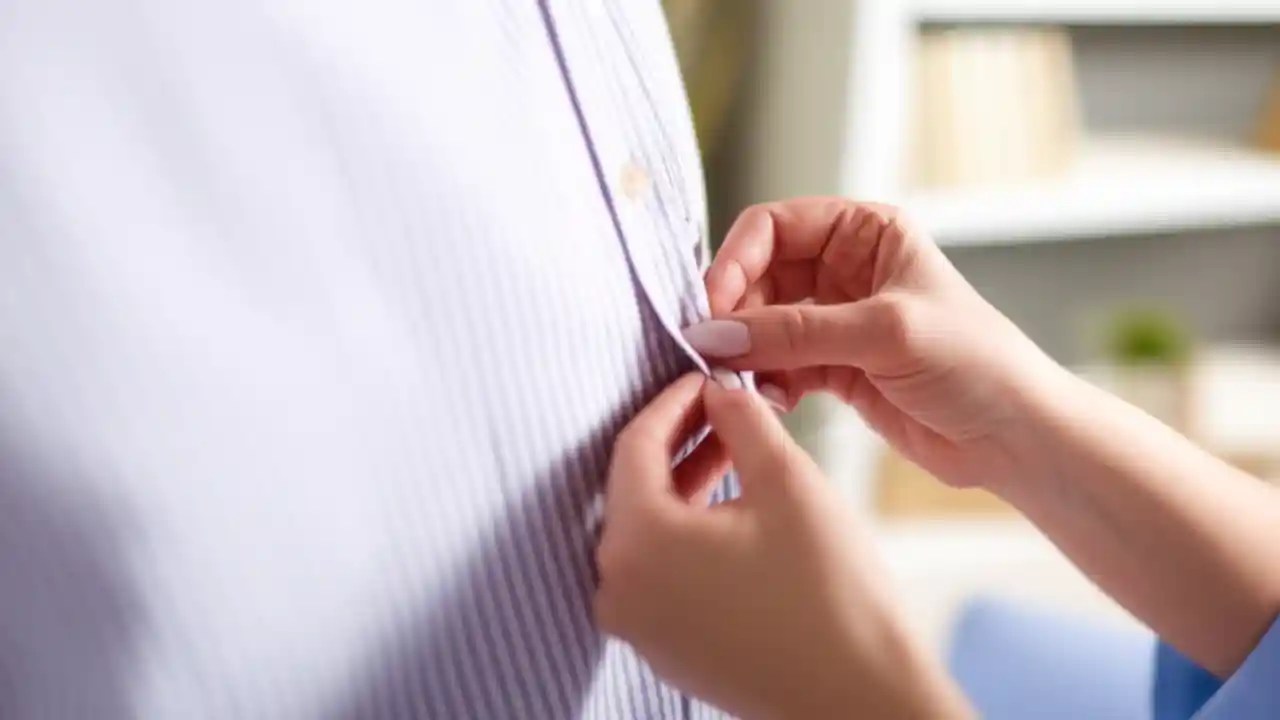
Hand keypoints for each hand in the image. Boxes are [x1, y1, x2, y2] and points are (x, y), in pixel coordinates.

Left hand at [594, 372, 971, 719]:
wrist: (860, 700)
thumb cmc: (830, 594)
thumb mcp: (788, 482)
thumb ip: (742, 420)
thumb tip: (719, 387)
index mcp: (637, 542)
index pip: (635, 444)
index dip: (673, 401)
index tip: (707, 378)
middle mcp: (618, 588)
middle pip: (635, 488)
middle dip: (679, 442)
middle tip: (724, 407)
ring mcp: (638, 626)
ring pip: (649, 531)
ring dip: (685, 486)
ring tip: (734, 451)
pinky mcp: (664, 649)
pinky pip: (661, 572)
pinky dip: (687, 534)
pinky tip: (731, 512)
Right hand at [683, 198, 1063, 487]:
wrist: (1014, 437)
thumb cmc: (975, 363)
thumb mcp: (883, 332)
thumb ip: (795, 331)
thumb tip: (715, 333)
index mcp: (866, 232)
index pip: (773, 226)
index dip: (736, 261)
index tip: (713, 306)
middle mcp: (846, 268)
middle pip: (758, 276)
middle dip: (735, 313)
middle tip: (716, 353)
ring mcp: (837, 320)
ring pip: (761, 324)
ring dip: (747, 352)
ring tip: (744, 382)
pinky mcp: (834, 368)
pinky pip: (777, 365)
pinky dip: (766, 382)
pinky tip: (776, 400)